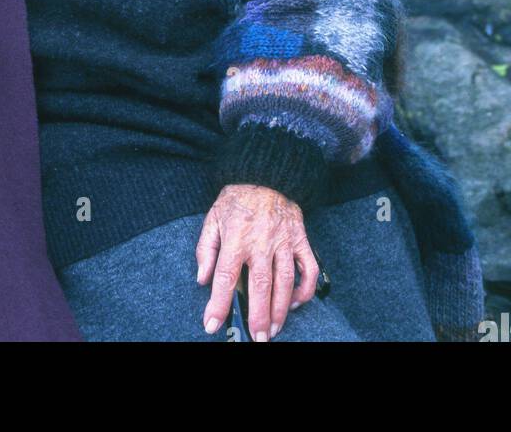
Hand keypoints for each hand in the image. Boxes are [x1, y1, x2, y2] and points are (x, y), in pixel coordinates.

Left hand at [196, 184, 319, 340]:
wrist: (266, 173)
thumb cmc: (236, 198)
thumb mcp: (213, 217)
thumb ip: (205, 248)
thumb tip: (202, 278)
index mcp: (236, 237)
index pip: (224, 276)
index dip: (217, 303)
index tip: (212, 324)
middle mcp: (261, 242)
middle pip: (261, 286)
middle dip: (258, 316)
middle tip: (256, 337)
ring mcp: (284, 241)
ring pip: (285, 282)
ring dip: (280, 310)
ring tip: (273, 329)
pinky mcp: (301, 239)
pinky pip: (308, 269)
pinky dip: (305, 290)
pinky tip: (294, 304)